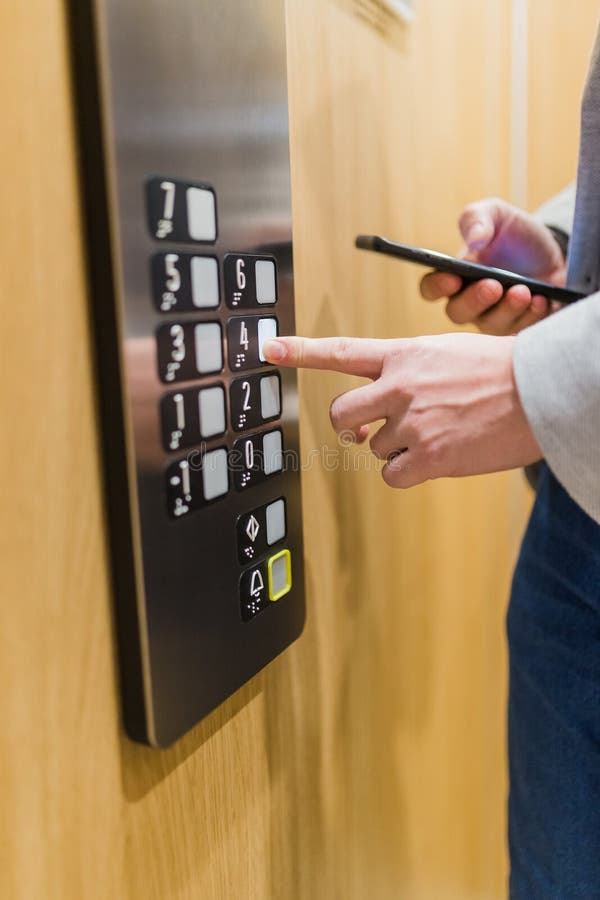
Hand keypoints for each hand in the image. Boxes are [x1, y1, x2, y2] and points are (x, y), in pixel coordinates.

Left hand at [264, 333, 541, 487]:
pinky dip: (408, 472)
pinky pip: (392, 475)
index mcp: (403, 356)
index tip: (268, 348)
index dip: (300, 352)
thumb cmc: (502, 370)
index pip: (341, 352)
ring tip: (439, 432)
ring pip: (376, 448)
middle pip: (342, 414)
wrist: (541, 391)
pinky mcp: (427, 458)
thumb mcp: (447, 354)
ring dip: (399, 447)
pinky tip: (437, 458)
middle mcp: (399, 387)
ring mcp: (411, 424)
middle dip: (352, 425)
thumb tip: (384, 411)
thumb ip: (409, 374)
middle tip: (370, 428)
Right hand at [420, 198, 566, 334]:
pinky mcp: (518, 328)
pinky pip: (519, 331)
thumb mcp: (498, 214)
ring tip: (524, 291)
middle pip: (458, 313)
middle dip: (475, 300)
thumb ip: (478, 218)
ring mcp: (493, 319)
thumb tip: (473, 241)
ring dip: (507, 309)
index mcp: (455, 275)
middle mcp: (469, 302)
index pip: (431, 288)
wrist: (555, 253)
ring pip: (490, 325)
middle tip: (494, 285)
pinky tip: (541, 300)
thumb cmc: (516, 236)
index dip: (436, 287)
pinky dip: (530, 316)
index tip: (453, 278)